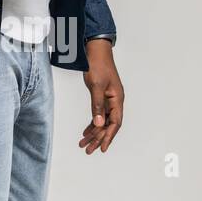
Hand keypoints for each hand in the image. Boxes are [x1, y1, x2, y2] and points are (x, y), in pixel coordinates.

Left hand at [79, 39, 123, 153]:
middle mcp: (115, 101)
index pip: (115, 123)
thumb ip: (97, 106)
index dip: (108, 136)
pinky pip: (98, 115)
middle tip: (88, 149)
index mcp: (117, 99)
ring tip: (84, 144)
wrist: (95, 51)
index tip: (102, 148)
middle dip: (98, 138)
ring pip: (102, 121)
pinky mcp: (102, 97)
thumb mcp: (96, 86)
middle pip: (108, 125)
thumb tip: (98, 124)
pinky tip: (86, 131)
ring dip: (94, 133)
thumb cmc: (98, 65)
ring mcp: (108, 99)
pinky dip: (92, 123)